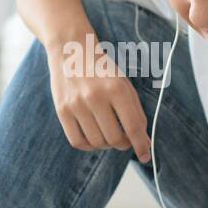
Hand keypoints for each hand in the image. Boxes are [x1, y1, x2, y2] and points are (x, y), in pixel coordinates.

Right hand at [47, 36, 151, 162]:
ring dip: (106, 145)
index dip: (141, 146)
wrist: (72, 50)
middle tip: (124, 139)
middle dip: (123, 144)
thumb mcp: (124, 85)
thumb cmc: (103, 69)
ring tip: (108, 135)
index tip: (145, 156)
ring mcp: (76, 104)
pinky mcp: (62, 110)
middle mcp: (95, 97)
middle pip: (114, 139)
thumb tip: (144, 142)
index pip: (133, 127)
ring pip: (97, 143)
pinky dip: (89, 146)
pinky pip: (77, 141)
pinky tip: (94, 138)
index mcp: (116, 88)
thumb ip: (136, 113)